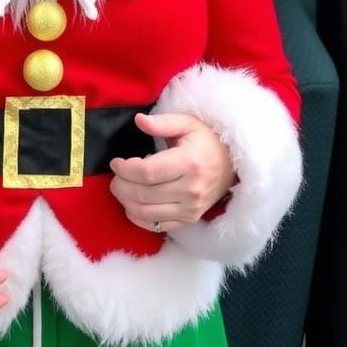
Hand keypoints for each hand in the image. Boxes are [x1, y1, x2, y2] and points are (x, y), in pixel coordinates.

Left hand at [109, 112, 233, 233]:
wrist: (232, 164)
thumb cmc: (206, 141)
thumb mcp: (187, 123)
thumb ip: (162, 122)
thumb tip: (139, 120)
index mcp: (189, 163)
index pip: (148, 173)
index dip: (125, 169)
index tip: (116, 162)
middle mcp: (191, 190)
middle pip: (144, 194)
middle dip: (121, 185)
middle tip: (114, 176)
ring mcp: (191, 209)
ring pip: (147, 212)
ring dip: (126, 202)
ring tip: (119, 188)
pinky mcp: (189, 220)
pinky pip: (157, 226)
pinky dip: (138, 218)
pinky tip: (131, 205)